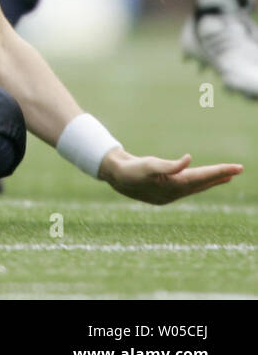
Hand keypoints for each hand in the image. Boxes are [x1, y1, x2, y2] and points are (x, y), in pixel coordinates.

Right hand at [98, 147, 242, 204]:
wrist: (115, 175)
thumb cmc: (130, 169)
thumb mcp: (148, 164)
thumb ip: (170, 165)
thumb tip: (189, 160)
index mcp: (174, 186)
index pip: (203, 178)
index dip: (220, 172)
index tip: (237, 168)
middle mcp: (175, 193)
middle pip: (203, 183)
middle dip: (221, 176)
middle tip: (239, 169)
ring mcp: (171, 194)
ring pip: (197, 185)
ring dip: (212, 180)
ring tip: (228, 176)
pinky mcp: (166, 190)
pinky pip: (189, 185)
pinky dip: (200, 181)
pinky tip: (203, 178)